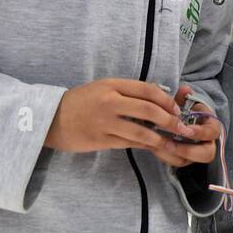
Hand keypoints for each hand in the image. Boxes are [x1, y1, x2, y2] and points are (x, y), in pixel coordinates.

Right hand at [44, 79, 186, 153]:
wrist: (50, 118)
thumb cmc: (81, 102)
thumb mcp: (103, 88)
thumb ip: (128, 92)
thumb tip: (158, 98)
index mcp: (112, 85)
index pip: (148, 90)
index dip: (167, 100)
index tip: (176, 109)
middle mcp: (110, 102)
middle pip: (149, 110)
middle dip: (170, 120)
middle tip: (181, 128)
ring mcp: (105, 122)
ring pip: (142, 131)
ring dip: (161, 138)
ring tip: (172, 142)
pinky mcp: (100, 140)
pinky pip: (129, 143)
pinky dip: (145, 145)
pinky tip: (154, 147)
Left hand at [146, 85, 220, 168]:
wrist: (180, 120)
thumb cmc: (185, 110)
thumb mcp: (186, 102)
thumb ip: (185, 97)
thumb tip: (185, 89)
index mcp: (211, 126)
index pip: (212, 133)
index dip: (200, 133)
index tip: (185, 130)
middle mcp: (206, 143)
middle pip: (207, 155)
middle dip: (188, 150)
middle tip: (169, 143)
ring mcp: (194, 154)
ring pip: (189, 161)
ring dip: (172, 154)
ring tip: (157, 145)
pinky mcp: (182, 159)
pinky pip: (175, 162)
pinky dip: (164, 155)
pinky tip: (152, 146)